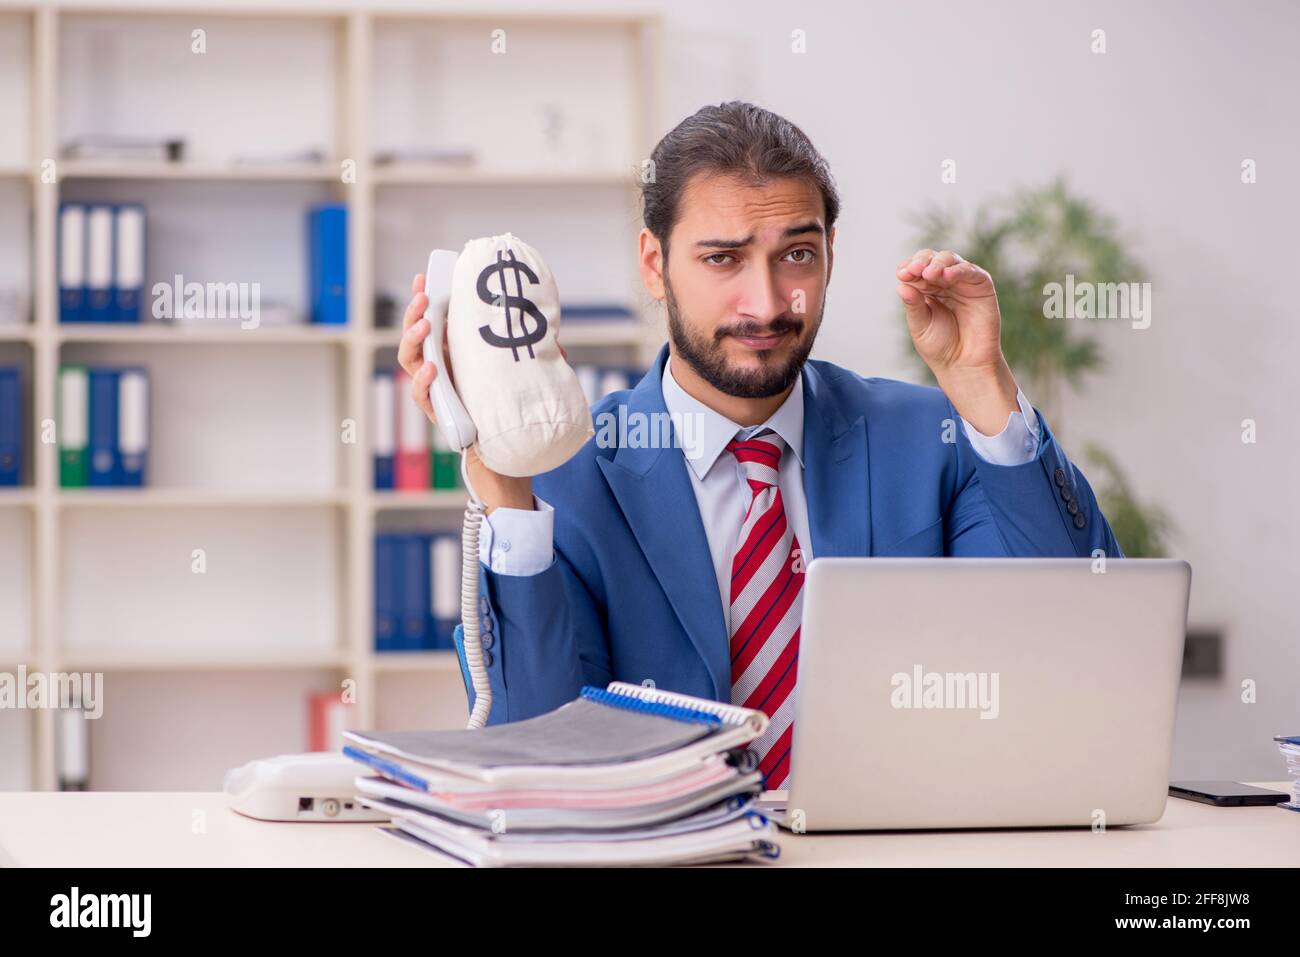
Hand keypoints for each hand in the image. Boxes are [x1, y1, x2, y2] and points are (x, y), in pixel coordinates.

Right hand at [397, 272, 534, 511]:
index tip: (424, 277)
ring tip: (424, 327)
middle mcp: (439, 370)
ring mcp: (436, 392)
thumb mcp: (524, 377)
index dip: (425, 299)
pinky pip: (423, 397)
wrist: (508, 457)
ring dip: (413, 341)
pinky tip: (433, 368)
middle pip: (415, 337)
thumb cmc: (511, 411)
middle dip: (414, 314)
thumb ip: (536, 359)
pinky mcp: (439, 414)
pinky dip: (424, 381)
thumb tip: (554, 339)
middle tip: (423, 297)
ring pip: (410, 361)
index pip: (433, 321)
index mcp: (454, 355)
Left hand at [895, 248, 1019, 435]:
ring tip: (930, 274)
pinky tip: (947, 275)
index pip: (916, 269)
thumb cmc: (940, 347)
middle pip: (932, 259)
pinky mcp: (982, 286)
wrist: (964, 365)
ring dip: (938, 263)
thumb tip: (900, 285)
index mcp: (926, 290)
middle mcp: (944, 283)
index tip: (902, 274)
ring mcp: (963, 283)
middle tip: (914, 271)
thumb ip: (913, 305)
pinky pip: (971, 271)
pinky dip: (959, 270)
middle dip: (922, 261)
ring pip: (950, 260)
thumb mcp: (920, 326)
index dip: (909, 267)